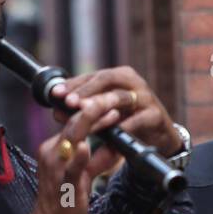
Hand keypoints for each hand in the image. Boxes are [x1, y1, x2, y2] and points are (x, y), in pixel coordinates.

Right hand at [30, 94, 129, 213]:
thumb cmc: (67, 199)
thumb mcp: (83, 174)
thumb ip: (96, 159)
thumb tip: (115, 146)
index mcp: (54, 148)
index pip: (74, 123)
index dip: (93, 111)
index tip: (111, 102)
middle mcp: (52, 154)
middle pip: (74, 125)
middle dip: (95, 109)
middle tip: (114, 97)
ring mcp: (57, 169)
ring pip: (73, 141)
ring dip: (92, 125)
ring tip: (110, 112)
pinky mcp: (63, 185)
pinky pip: (70, 169)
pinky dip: (78, 157)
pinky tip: (86, 147)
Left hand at [50, 66, 181, 178]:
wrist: (158, 137)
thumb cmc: (127, 121)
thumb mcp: (103, 114)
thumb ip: (82, 110)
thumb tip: (56, 111)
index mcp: (119, 76)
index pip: (92, 76)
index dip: (73, 83)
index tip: (55, 94)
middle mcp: (133, 82)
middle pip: (106, 80)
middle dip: (85, 90)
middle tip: (68, 102)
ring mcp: (146, 97)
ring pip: (120, 97)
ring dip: (101, 104)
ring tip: (84, 113)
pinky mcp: (155, 115)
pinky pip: (138, 119)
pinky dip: (123, 124)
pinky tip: (110, 131)